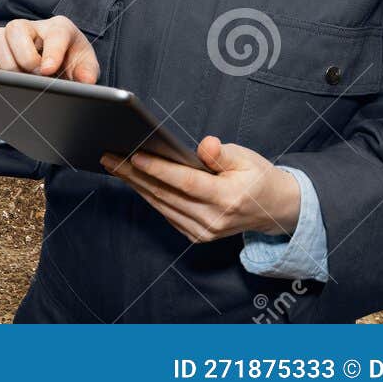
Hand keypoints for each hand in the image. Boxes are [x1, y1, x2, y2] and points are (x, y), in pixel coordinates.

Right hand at [0, 16, 98, 81]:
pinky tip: (3, 79)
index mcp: (60, 27)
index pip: (55, 33)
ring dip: (6, 65)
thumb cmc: (69, 64)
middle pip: (16, 30)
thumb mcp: (85, 67)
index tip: (47, 70)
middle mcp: (32, 25)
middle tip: (35, 77)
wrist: (54, 68)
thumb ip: (88, 72)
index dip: (51, 52)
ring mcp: (9, 33)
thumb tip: (86, 81)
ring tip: (20, 80)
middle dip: (25, 59)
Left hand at [100, 136, 300, 240]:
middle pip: (166, 194)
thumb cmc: (257, 177)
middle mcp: (213, 220)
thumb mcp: (246, 158)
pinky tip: (133, 180)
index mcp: (228, 199)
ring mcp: (204, 232)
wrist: (273, 210)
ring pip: (161, 204)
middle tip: (110, 156)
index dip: (158, 169)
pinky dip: (148, 196)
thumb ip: (222, 154)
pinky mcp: (197, 236)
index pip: (186, 182)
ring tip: (114, 165)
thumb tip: (206, 145)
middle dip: (134, 174)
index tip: (134, 155)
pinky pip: (166, 213)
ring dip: (135, 184)